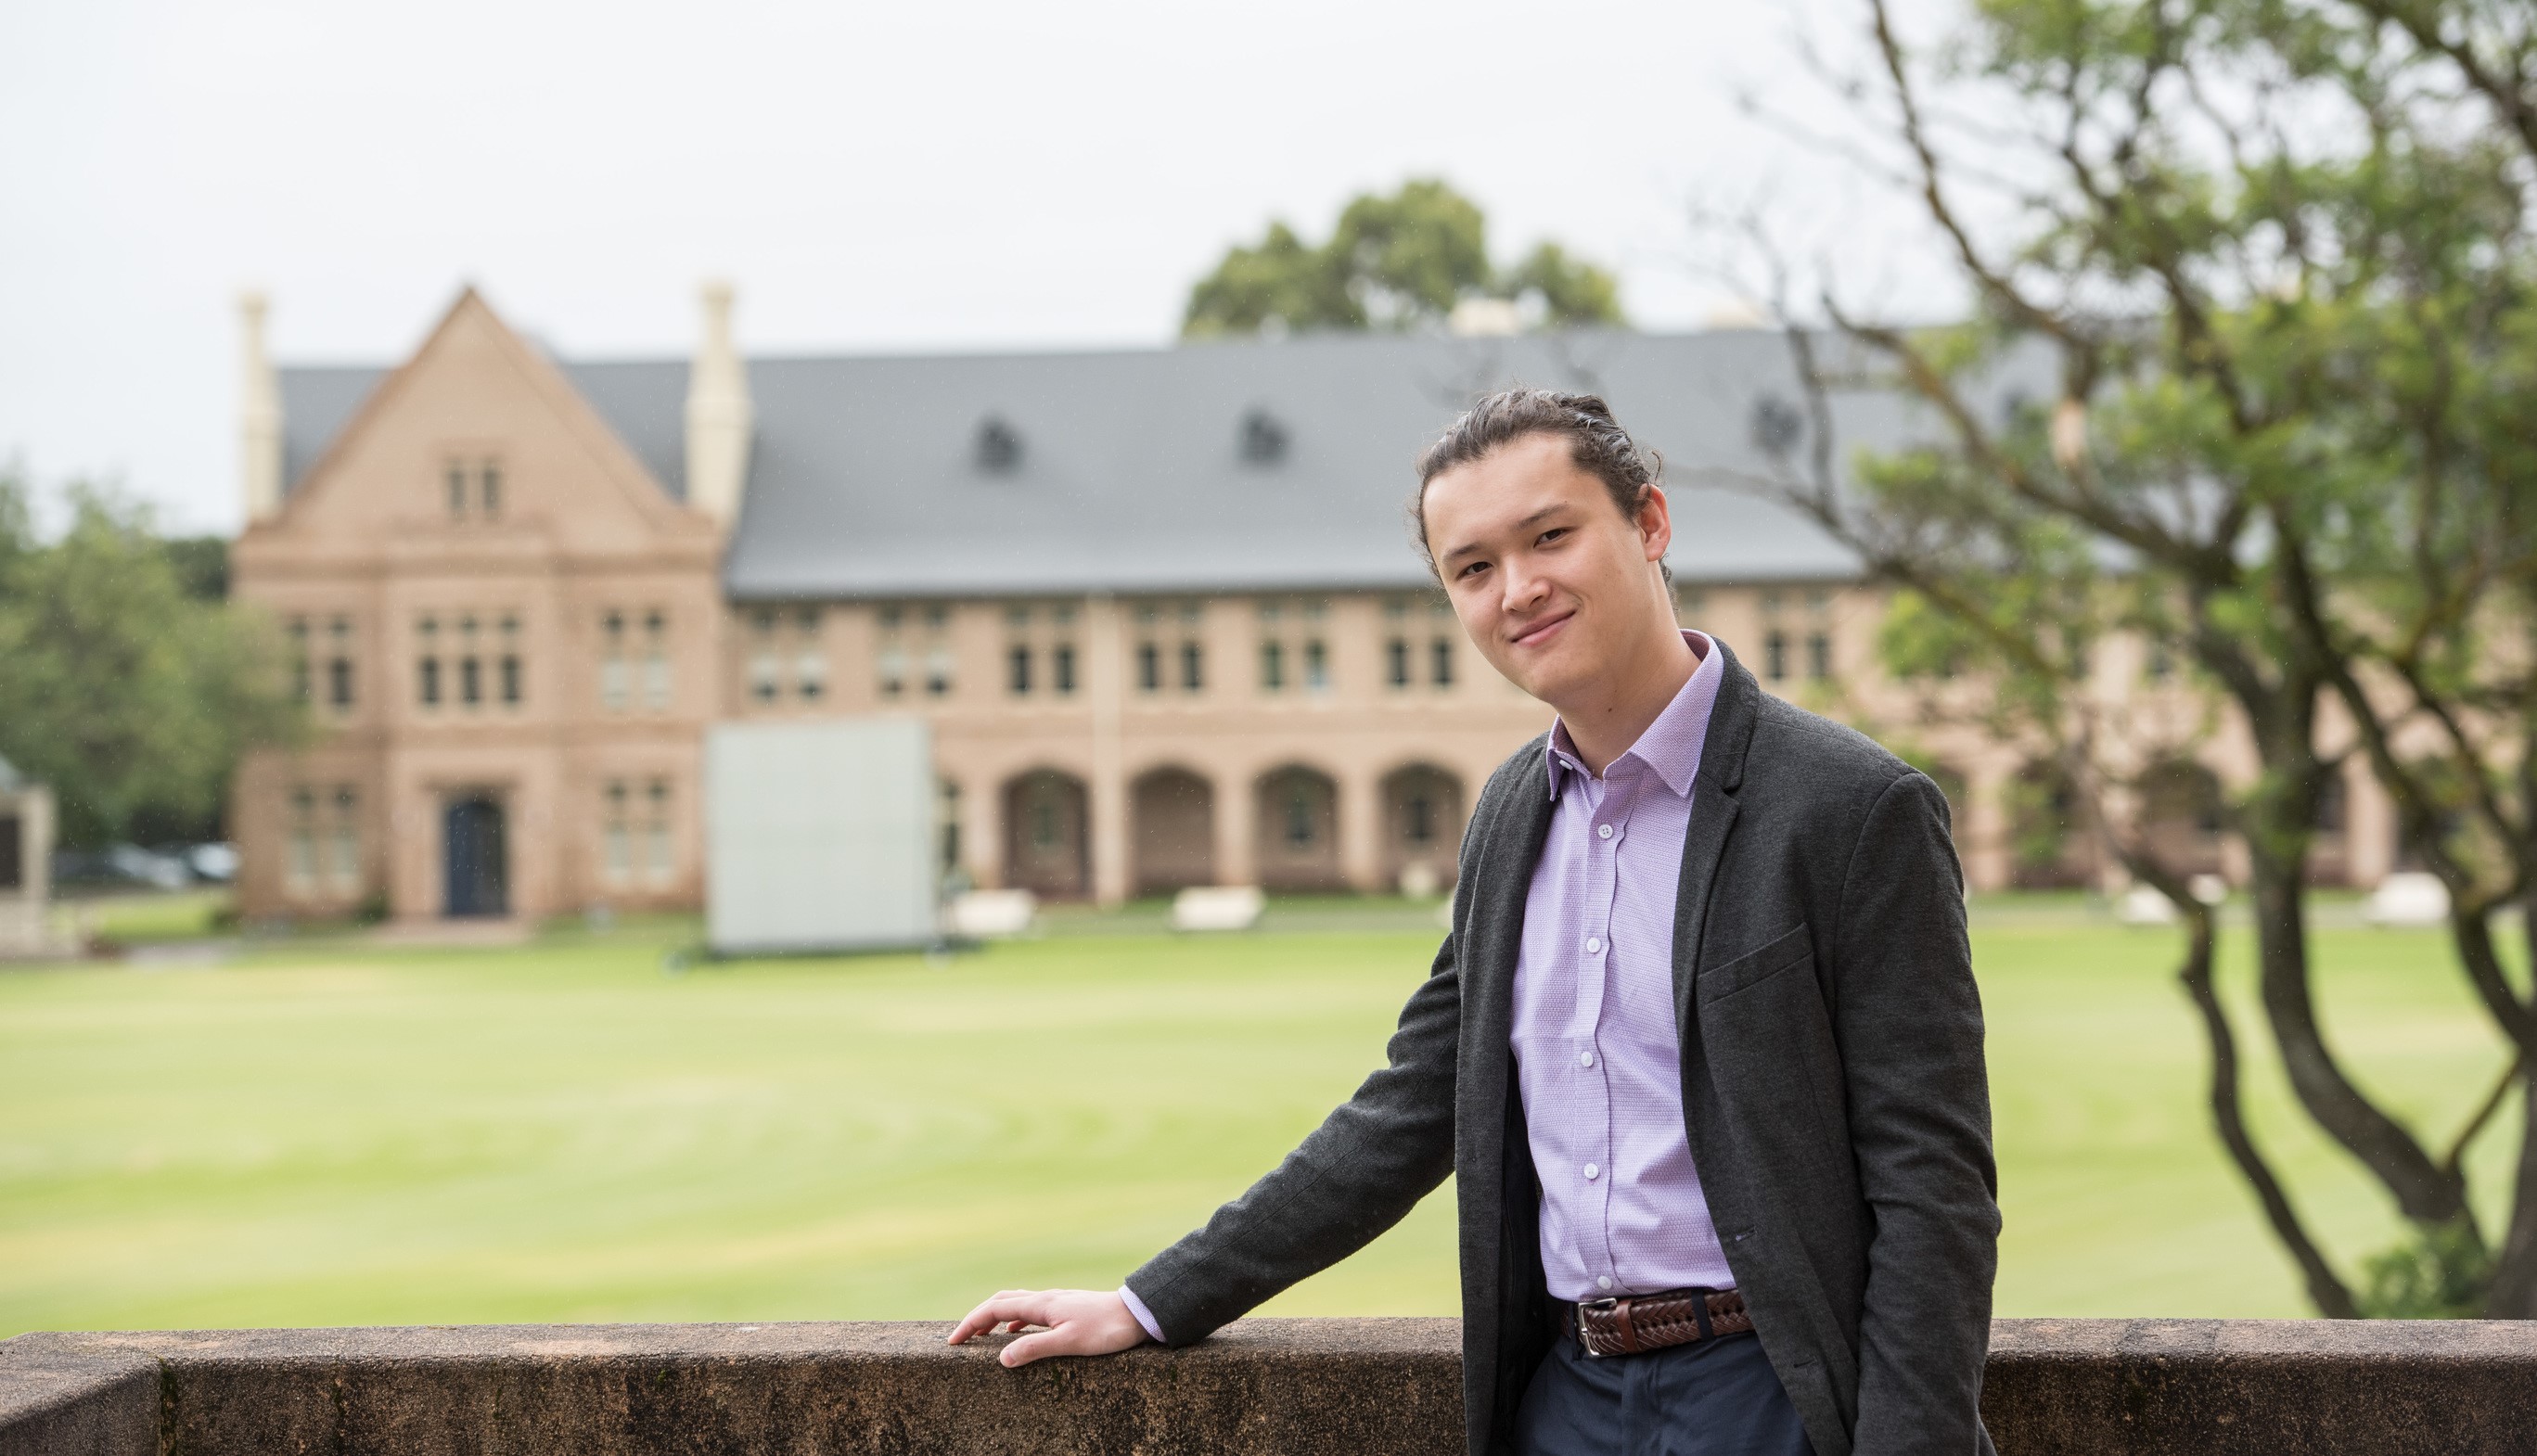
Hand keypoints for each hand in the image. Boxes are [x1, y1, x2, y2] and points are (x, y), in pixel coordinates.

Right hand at [947, 1287, 1150, 1366]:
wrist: (1137, 1313)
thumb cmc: (1106, 1329)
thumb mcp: (1069, 1343)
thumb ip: (1035, 1349)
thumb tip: (1001, 1358)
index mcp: (1040, 1304)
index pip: (994, 1309)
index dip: (971, 1324)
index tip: (953, 1341)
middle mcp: (1045, 1298)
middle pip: (1000, 1301)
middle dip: (977, 1318)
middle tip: (961, 1337)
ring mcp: (1055, 1301)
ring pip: (1015, 1303)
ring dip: (994, 1316)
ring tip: (982, 1335)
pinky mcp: (1066, 1308)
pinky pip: (1030, 1310)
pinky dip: (1013, 1319)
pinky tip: (1016, 1333)